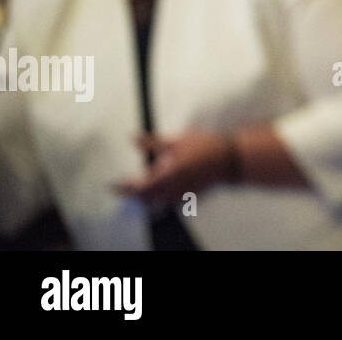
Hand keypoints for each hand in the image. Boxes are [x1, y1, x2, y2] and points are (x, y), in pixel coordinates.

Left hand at [112, 130, 234, 210]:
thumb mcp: (177, 140)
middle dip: (131, 195)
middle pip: (145, 199)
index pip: (139, 187)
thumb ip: (152, 142)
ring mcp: (182, 194)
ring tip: (137, 192)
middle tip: (121, 189)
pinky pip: (169, 203)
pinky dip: (159, 201)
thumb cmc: (204, 145)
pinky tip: (158, 194)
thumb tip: (133, 138)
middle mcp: (173, 188)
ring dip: (144, 200)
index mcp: (168, 174)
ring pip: (156, 204)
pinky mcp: (189, 196)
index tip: (113, 184)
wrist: (229, 157)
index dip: (123, 188)